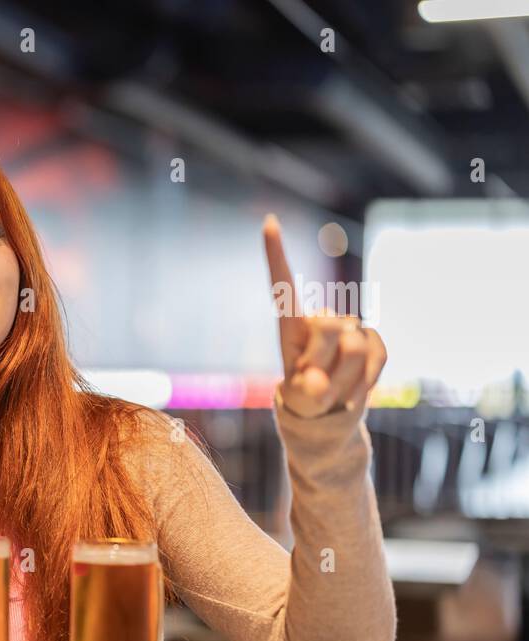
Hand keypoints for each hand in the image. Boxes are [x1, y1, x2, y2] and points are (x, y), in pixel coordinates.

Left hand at [263, 215, 386, 417]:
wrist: (331, 412)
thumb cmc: (306, 400)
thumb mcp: (301, 399)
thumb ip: (307, 391)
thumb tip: (317, 384)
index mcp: (291, 326)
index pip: (283, 286)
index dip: (276, 255)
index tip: (268, 221)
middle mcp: (320, 319)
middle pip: (330, 325)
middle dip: (325, 358)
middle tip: (317, 381)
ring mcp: (350, 327)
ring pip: (355, 345)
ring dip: (345, 377)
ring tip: (333, 386)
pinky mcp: (374, 339)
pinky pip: (379, 355)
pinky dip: (368, 380)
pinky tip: (354, 389)